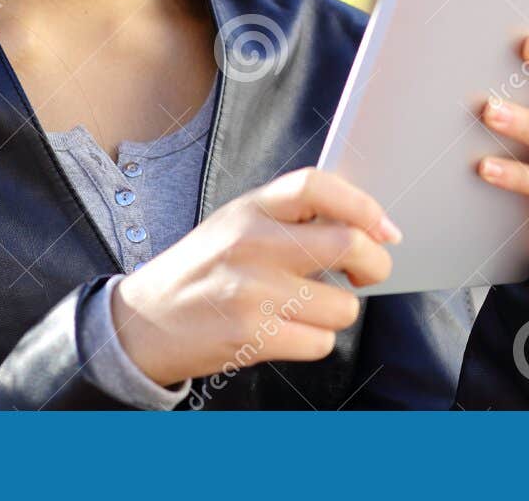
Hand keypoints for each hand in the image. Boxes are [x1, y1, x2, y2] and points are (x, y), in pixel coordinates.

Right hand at [108, 167, 400, 385]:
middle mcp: (252, 243)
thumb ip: (290, 216)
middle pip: (347, 243)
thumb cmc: (203, 270)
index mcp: (251, 208)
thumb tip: (365, 224)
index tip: (385, 228)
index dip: (363, 205)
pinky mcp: (251, 335)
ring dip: (337, 312)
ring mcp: (252, 291)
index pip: (317, 186)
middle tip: (367, 273)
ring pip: (342, 305)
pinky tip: (287, 331)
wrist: (143, 323)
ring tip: (306, 308)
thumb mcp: (237, 222)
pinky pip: (320, 342)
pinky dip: (315, 341)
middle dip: (374, 263)